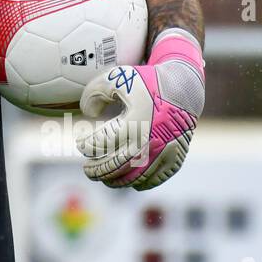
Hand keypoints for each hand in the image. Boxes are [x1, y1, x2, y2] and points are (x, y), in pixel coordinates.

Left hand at [75, 28, 204, 189]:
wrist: (182, 89)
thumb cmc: (145, 83)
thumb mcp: (117, 78)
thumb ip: (95, 92)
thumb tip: (88, 114)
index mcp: (135, 121)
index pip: (103, 142)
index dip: (87, 146)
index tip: (80, 143)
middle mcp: (150, 140)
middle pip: (117, 166)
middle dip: (98, 170)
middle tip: (87, 169)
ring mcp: (164, 152)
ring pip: (135, 177)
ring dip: (115, 180)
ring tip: (103, 177)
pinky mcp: (175, 158)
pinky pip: (155, 179)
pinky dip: (139, 183)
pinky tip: (127, 180)